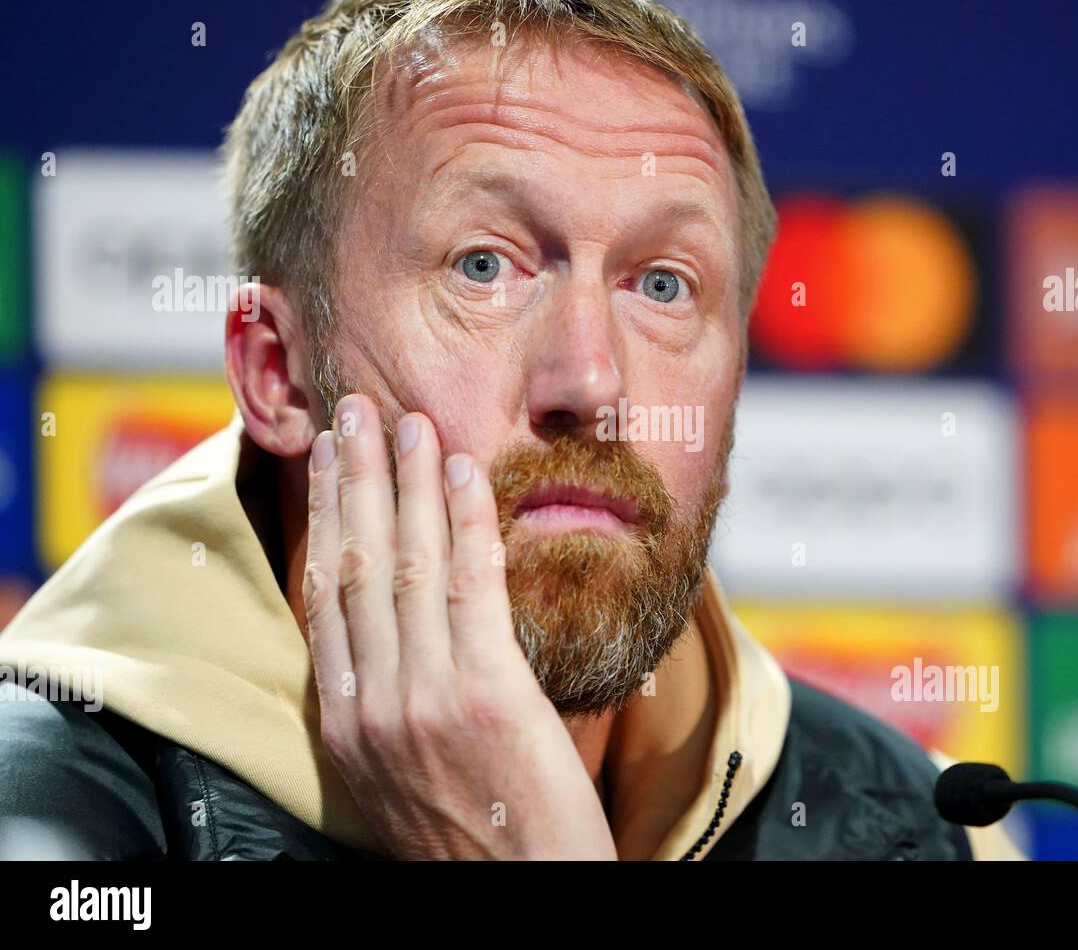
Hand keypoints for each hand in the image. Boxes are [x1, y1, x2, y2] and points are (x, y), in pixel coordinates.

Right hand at [302, 393, 616, 859]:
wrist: (520, 898)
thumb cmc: (472, 841)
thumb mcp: (397, 779)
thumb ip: (385, 708)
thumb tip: (389, 640)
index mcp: (344, 725)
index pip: (325, 599)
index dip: (324, 520)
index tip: (327, 463)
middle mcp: (372, 705)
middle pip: (354, 567)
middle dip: (352, 481)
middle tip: (355, 413)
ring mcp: (425, 700)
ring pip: (406, 565)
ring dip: (408, 484)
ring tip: (409, 421)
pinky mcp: (487, 697)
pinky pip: (472, 588)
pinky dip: (466, 522)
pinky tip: (465, 473)